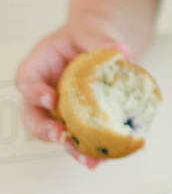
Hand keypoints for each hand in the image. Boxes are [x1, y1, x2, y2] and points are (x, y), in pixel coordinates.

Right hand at [14, 19, 132, 168]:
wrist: (98, 47)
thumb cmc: (88, 37)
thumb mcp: (93, 33)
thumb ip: (103, 42)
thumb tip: (123, 52)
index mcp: (39, 65)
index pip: (26, 78)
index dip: (34, 91)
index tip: (51, 99)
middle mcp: (41, 90)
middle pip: (31, 114)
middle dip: (44, 128)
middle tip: (60, 135)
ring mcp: (54, 110)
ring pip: (53, 132)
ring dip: (69, 147)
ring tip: (87, 160)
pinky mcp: (72, 121)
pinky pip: (75, 137)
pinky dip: (87, 149)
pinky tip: (101, 159)